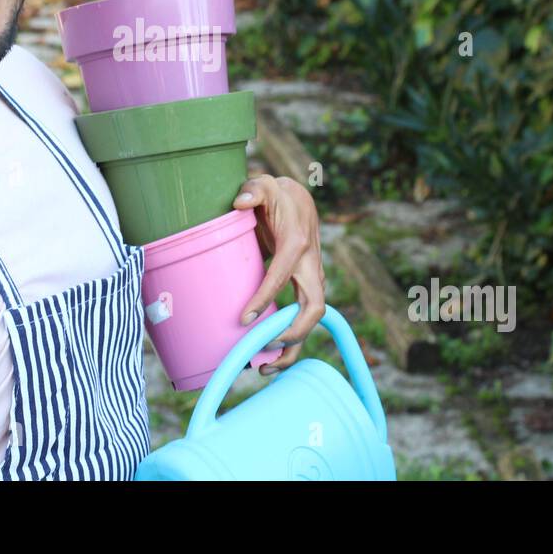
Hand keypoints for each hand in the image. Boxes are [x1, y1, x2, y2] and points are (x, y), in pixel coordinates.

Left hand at [232, 174, 325, 373]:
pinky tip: (267, 356)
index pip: (281, 278)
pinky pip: (301, 318)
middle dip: (291, 335)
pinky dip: (289, 340)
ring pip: (310, 321)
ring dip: (292, 348)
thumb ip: (252, 190)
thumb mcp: (264, 184)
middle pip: (312, 309)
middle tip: (261, 351)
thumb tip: (240, 202)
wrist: (298, 199)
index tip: (244, 320)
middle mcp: (309, 266)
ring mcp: (310, 279)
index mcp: (296, 245)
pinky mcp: (305, 287)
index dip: (264, 300)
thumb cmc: (276, 194)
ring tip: (263, 369)